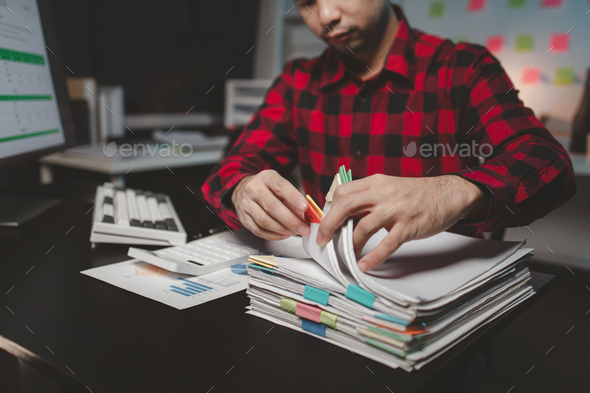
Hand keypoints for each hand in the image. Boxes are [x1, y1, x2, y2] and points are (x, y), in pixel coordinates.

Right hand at [232, 170, 310, 240]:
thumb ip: (292, 199)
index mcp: (266, 178)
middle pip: (271, 206)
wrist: (243, 189)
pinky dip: (273, 235)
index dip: (293, 197)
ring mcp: (246, 204)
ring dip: (282, 229)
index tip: (304, 207)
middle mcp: (253, 190)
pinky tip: (284, 234)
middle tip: (303, 228)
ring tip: (295, 231)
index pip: (280, 186)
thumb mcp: (280, 185)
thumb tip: (303, 216)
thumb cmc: (266, 187)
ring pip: (264, 220)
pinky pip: (258, 230)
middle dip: (290, 220)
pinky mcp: (244, 218)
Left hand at [316, 174, 488, 271]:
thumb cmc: (418, 193)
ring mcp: (396, 209)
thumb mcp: (389, 186)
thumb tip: (345, 213)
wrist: (450, 193)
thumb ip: (369, 196)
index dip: (329, 207)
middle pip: (346, 205)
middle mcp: (383, 193)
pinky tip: (365, 265)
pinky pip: (387, 243)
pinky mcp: (409, 226)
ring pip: (363, 226)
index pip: (342, 191)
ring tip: (345, 255)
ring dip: (350, 243)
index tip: (325, 221)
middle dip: (330, 224)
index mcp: (376, 182)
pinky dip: (374, 256)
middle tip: (323, 240)